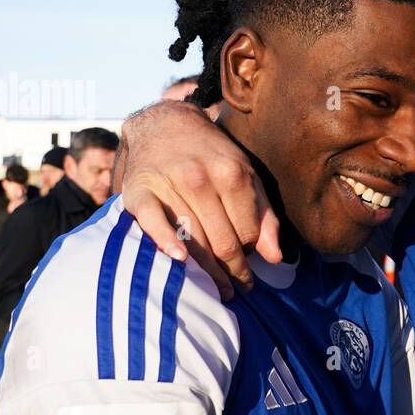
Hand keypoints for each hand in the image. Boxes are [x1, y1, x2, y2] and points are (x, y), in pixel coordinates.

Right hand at [116, 100, 279, 299]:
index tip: (250, 264)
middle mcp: (201, 179)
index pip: (247, 232)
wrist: (164, 124)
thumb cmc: (211, 156)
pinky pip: (154, 222)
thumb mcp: (246, 175)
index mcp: (232, 174)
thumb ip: (263, 215)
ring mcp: (169, 185)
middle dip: (234, 271)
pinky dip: (167, 242)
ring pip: (195, 240)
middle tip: (238, 289)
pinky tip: (180, 260)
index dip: (251, 253)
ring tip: (220, 290)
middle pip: (223, 241)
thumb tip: (275, 258)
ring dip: (208, 272)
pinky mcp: (140, 192)